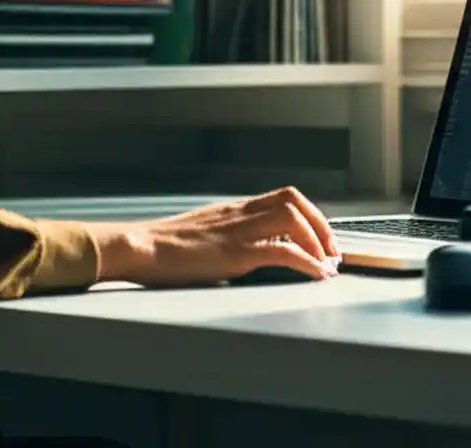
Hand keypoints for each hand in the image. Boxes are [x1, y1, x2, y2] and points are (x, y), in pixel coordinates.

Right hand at [87, 187, 340, 285]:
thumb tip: (246, 250)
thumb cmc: (162, 247)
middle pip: (294, 200)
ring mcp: (237, 231)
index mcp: (233, 208)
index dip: (309, 214)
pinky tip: (316, 274)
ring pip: (292, 217)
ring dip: (317, 240)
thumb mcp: (202, 233)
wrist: (138, 248)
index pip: (283, 196)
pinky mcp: (234, 253)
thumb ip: (226, 235)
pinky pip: (280, 250)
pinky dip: (306, 262)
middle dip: (320, 224)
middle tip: (332, 251)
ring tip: (327, 264)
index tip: (320, 237)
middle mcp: (239, 213)